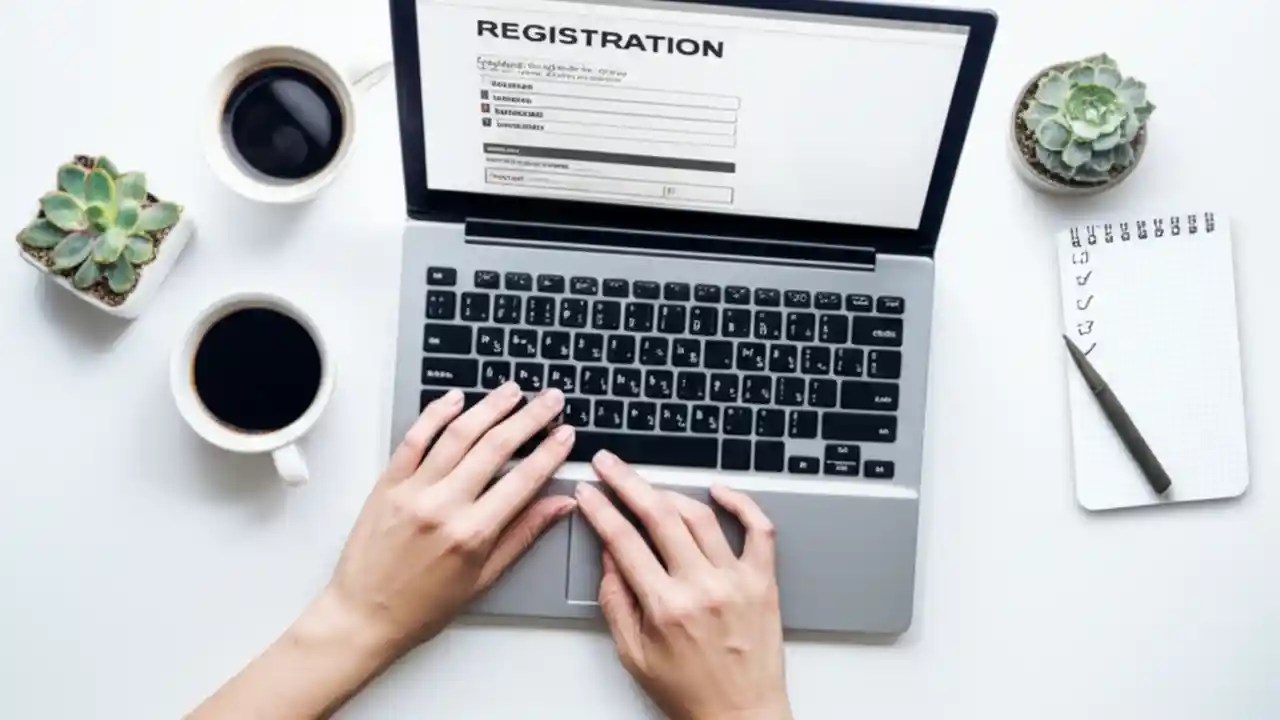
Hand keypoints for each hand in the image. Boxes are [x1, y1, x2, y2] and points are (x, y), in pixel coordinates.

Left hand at [326, 383, 575, 653]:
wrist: (363, 617)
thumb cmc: (423, 607)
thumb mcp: (484, 579)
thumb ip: (524, 535)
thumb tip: (561, 505)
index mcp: (472, 534)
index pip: (523, 479)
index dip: (550, 451)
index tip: (566, 434)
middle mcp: (443, 506)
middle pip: (496, 446)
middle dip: (530, 417)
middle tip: (550, 400)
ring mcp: (413, 491)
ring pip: (458, 433)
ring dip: (490, 406)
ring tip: (513, 391)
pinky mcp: (387, 484)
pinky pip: (415, 438)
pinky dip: (436, 414)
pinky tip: (456, 399)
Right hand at [576, 452, 790, 719]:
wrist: (742, 716)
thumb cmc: (690, 692)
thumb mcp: (634, 655)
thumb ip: (616, 601)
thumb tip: (610, 555)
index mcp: (665, 607)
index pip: (623, 540)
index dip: (600, 508)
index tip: (588, 490)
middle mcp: (702, 587)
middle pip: (658, 514)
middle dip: (627, 481)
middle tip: (609, 464)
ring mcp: (736, 580)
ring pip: (700, 514)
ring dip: (670, 490)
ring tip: (650, 485)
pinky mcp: (764, 581)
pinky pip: (758, 529)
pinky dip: (741, 502)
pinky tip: (719, 489)